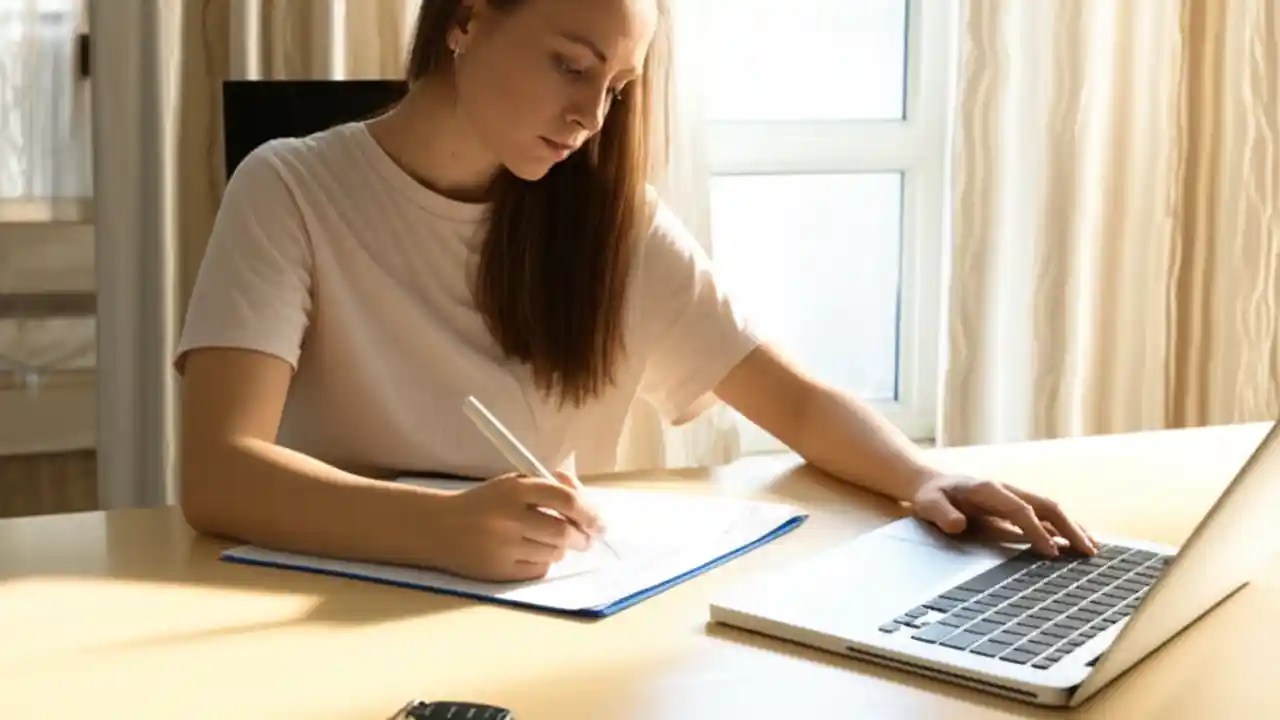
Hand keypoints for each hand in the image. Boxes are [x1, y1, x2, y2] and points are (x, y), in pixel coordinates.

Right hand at [431, 471, 603, 581]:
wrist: (438, 527)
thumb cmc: (484, 503)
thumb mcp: (512, 484)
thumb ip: (548, 486)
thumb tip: (586, 500)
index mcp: (515, 489)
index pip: (565, 500)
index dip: (590, 512)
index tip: (600, 522)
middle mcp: (510, 517)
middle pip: (564, 532)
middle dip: (582, 537)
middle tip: (586, 538)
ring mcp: (503, 546)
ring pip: (554, 553)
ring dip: (561, 549)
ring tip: (549, 541)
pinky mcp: (498, 571)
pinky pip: (538, 569)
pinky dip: (543, 562)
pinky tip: (531, 553)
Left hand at [909, 473, 1098, 556]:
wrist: (932, 483)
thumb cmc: (932, 496)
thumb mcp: (928, 504)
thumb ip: (942, 514)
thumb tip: (958, 524)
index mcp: (989, 489)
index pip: (1020, 509)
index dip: (1036, 529)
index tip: (1051, 551)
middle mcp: (1007, 491)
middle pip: (1046, 505)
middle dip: (1069, 527)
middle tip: (1087, 551)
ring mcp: (1014, 498)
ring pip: (1051, 510)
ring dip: (1073, 528)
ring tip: (1093, 550)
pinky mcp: (1016, 508)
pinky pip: (1045, 518)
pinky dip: (1063, 530)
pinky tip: (1076, 545)